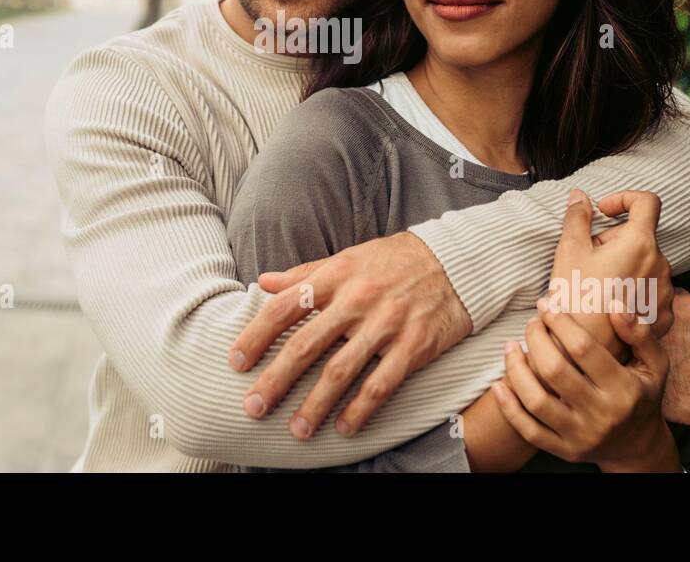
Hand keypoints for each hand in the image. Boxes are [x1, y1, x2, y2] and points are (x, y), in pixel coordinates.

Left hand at [227, 231, 471, 438]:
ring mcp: (386, 324)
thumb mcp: (347, 258)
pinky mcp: (414, 346)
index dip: (257, 335)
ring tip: (297, 430)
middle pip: (306, 345)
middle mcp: (357, 300)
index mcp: (336, 277)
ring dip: (315, 404)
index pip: (286, 306)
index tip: (235, 361)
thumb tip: (263, 283)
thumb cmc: (393, 261)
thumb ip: (305, 274)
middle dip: (276, 379)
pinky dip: (361, 410)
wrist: (454, 261)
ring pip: (342, 371)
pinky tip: (344, 428)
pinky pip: (382, 384)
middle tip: (253, 407)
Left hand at [491, 298, 678, 471]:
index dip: (559, 322)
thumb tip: (617, 306)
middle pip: (555, 371)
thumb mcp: (655, 365)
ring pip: (536, 401)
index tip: (546, 304)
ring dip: (516, 369)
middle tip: (531, 323)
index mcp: (623, 389)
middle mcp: (601, 415)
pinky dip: (509, 407)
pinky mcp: (564, 450)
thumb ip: (640, 335)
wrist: (638, 448)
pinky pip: (528, 430)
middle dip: (536, 339)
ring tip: (510, 346)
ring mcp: (580, 436)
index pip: (583, 348)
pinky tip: (500, 383)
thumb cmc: (643, 396)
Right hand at [547, 189, 673, 355]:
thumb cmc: (575, 298)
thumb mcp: (569, 250)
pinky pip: (651, 290)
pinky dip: (633, 289)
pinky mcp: (664, 316)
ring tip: (596, 285)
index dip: (625, 199)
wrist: (585, 350)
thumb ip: (577, 217)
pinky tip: (610, 305)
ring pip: (645, 264)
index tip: (603, 213)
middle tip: (587, 259)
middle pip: (641, 237)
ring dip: (624, 265)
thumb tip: (580, 195)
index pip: (647, 202)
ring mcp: (665, 292)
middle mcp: (661, 265)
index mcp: (641, 243)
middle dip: (614, 240)